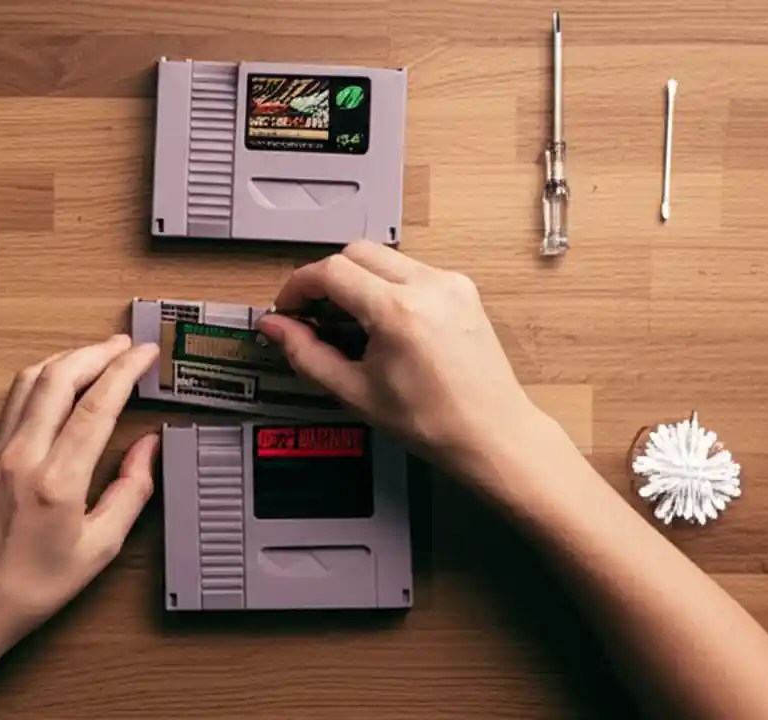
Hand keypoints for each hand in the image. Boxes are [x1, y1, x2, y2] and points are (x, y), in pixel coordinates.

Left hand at [0, 335, 160, 719]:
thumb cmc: (29, 587)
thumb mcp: (98, 549)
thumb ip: (130, 492)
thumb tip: (149, 450)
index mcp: (56, 481)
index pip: (97, 405)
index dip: (125, 371)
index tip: (144, 354)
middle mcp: (22, 455)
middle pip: (60, 377)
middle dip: (97, 352)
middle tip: (126, 345)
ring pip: (31, 381)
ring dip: (68, 358)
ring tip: (97, 353)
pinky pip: (15, 399)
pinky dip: (43, 377)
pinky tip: (59, 380)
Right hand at [257, 242, 561, 500]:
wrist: (492, 434)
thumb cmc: (432, 422)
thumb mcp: (355, 392)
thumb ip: (307, 354)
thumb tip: (275, 328)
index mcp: (398, 312)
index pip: (331, 271)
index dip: (299, 286)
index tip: (288, 308)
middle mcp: (428, 286)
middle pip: (356, 252)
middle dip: (326, 278)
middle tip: (312, 314)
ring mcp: (450, 283)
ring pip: (384, 258)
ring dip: (357, 280)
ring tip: (348, 322)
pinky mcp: (462, 289)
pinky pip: (411, 271)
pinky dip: (386, 286)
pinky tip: (381, 323)